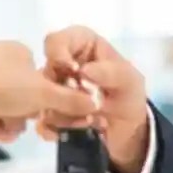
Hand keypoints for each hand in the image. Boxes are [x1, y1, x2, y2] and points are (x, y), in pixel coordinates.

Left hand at [0, 41, 97, 148]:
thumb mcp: (42, 92)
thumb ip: (70, 99)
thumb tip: (93, 104)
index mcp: (16, 52)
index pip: (47, 72)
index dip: (54, 90)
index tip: (61, 102)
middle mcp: (2, 69)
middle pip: (35, 97)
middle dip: (34, 110)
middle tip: (31, 112)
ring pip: (20, 114)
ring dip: (17, 121)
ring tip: (5, 118)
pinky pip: (4, 125)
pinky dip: (3, 129)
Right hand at [42, 26, 149, 172]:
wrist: (128, 129)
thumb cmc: (129, 94)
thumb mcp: (130, 81)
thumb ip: (112, 72)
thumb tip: (84, 71)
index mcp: (80, 46)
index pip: (56, 41)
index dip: (59, 54)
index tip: (74, 70)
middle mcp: (61, 66)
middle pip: (45, 73)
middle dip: (66, 93)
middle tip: (90, 104)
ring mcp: (53, 91)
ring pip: (42, 99)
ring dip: (66, 113)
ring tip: (91, 120)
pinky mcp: (51, 114)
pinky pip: (42, 121)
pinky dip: (57, 129)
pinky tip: (75, 132)